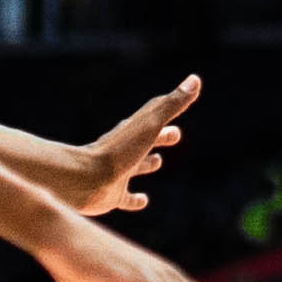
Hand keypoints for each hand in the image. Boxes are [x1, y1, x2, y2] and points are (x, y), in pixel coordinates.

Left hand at [67, 75, 199, 215]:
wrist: (86, 179)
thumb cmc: (120, 150)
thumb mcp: (150, 125)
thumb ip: (172, 104)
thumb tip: (195, 79)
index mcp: (133, 131)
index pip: (153, 115)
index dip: (168, 109)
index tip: (182, 102)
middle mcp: (125, 150)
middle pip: (145, 140)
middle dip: (161, 136)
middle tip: (176, 135)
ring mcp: (118, 172)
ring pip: (136, 166)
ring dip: (147, 162)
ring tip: (158, 161)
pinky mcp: (112, 195)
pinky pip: (126, 198)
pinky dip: (135, 199)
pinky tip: (143, 201)